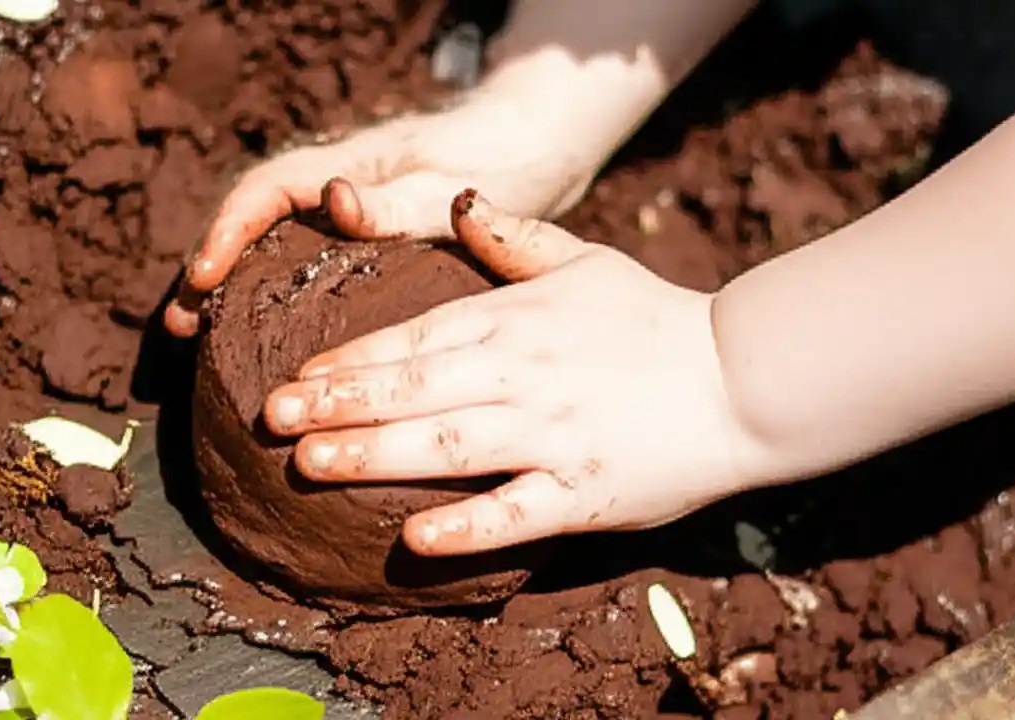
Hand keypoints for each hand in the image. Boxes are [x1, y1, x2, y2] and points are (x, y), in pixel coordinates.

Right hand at [163, 102, 595, 336]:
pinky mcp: (365, 247)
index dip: (228, 230)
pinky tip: (266, 346)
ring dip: (233, 290)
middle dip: (210, 270)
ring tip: (197, 338)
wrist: (532, 153)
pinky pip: (305, 271)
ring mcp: (347, 220)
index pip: (266, 190)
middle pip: (253, 224)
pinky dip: (275, 302)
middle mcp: (336, 191)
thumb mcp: (451, 184)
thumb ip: (396, 199)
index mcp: (349, 167)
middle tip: (180, 325)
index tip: (203, 276)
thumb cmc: (496, 162)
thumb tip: (332, 200)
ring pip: (273, 250)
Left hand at [261, 191, 761, 555]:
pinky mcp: (584, 492)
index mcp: (518, 320)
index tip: (296, 378)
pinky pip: (515, 513)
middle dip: (338, 404)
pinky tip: (413, 538)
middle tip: (274, 422)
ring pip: (447, 447)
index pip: (416, 338)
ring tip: (311, 465)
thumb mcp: (585, 261)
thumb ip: (515, 237)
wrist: (740, 379)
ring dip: (372, 455)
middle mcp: (525, 376)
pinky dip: (465, 528)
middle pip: (414, 390)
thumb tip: (459, 202)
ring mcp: (553, 436)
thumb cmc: (654, 319)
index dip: (350, 360)